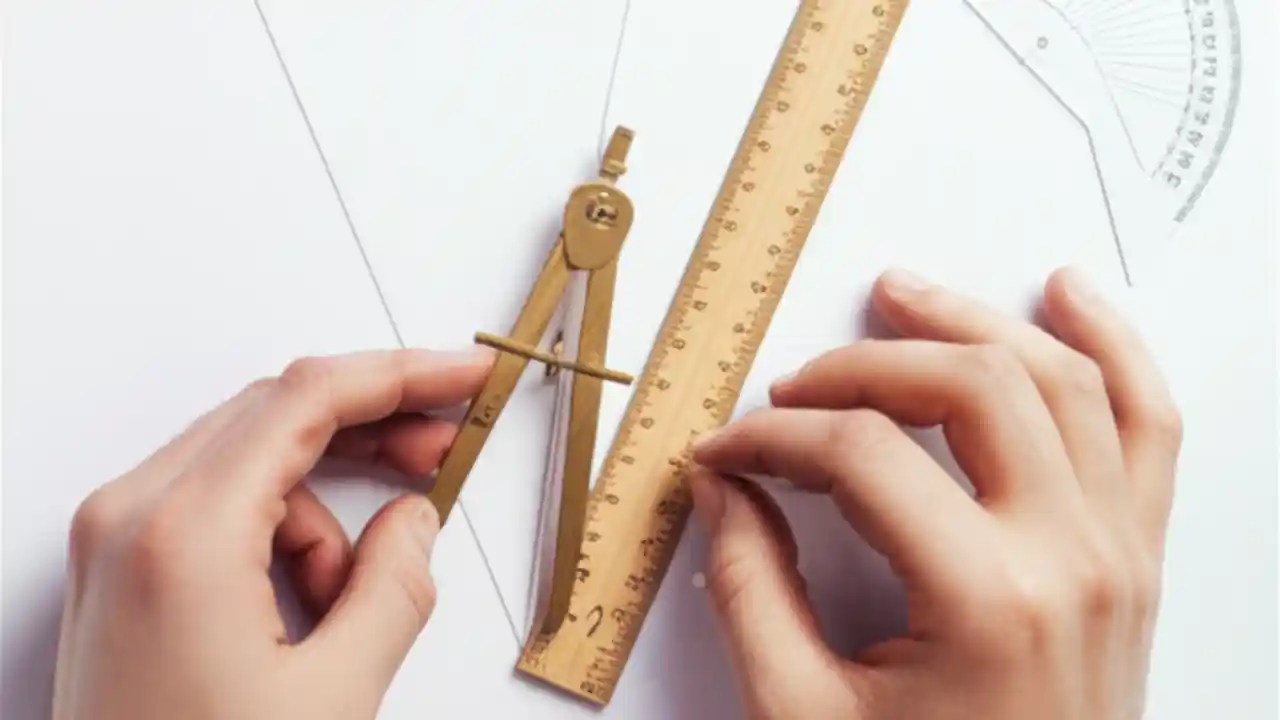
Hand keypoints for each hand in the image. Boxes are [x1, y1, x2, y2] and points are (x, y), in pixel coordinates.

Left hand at [53, 349, 491, 719]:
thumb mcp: (336, 695)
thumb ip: (394, 585)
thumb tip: (413, 519)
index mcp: (182, 534)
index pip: (306, 399)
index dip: (400, 373)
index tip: (464, 375)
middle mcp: (132, 516)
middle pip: (276, 416)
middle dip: (372, 429)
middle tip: (444, 450)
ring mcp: (117, 540)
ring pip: (252, 465)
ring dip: (324, 509)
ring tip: (357, 593)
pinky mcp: (121, 569)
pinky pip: (222, 510)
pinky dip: (282, 538)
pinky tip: (310, 606)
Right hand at [690, 268, 1180, 719]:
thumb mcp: (804, 714)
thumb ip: (752, 590)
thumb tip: (723, 490)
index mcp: (986, 599)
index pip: (860, 456)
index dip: (772, 437)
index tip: (726, 451)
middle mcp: (1070, 557)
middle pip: (967, 387)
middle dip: (864, 365)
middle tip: (797, 383)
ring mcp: (1118, 551)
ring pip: (1061, 378)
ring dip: (976, 321)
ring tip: (903, 293)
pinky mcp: (1135, 557)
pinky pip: (1148, 421)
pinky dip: (1114, 345)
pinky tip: (1068, 297)